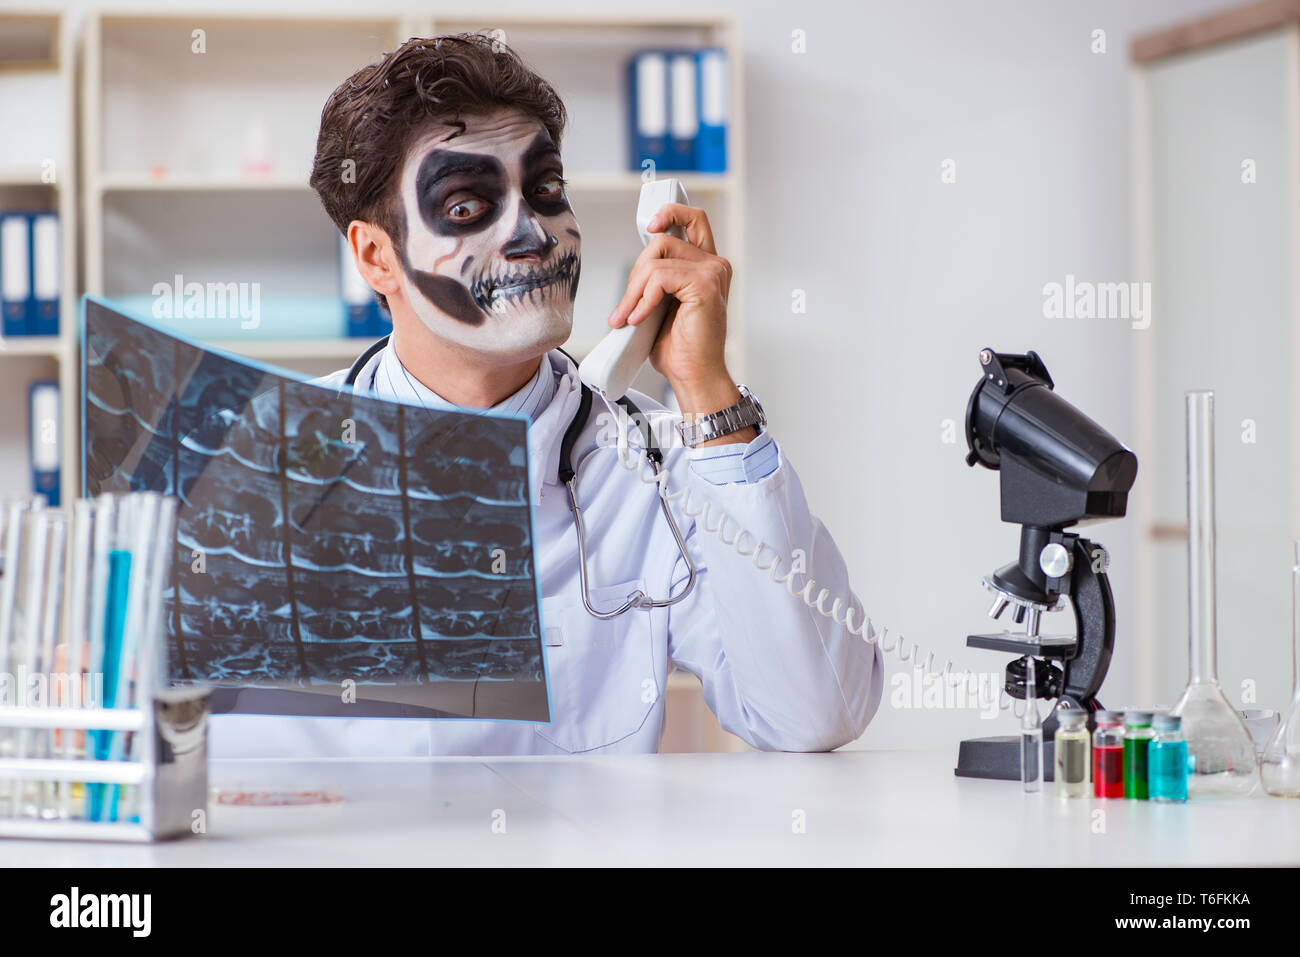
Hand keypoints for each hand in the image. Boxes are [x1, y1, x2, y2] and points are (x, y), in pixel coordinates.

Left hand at [606, 202, 740, 418]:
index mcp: (707, 266)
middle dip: (636, 272)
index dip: (670, 213)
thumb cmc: (680, 348)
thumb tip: (633, 271)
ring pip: (657, 257)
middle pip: (664, 238)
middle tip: (625, 306)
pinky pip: (660, 277)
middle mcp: (714, 264)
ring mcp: (713, 272)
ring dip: (635, 289)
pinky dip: (643, 298)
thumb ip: (655, 281)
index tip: (649, 226)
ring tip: (629, 316)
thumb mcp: (661, 305)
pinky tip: (640, 318)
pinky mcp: (706, 284)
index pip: (693, 219)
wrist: (694, 376)